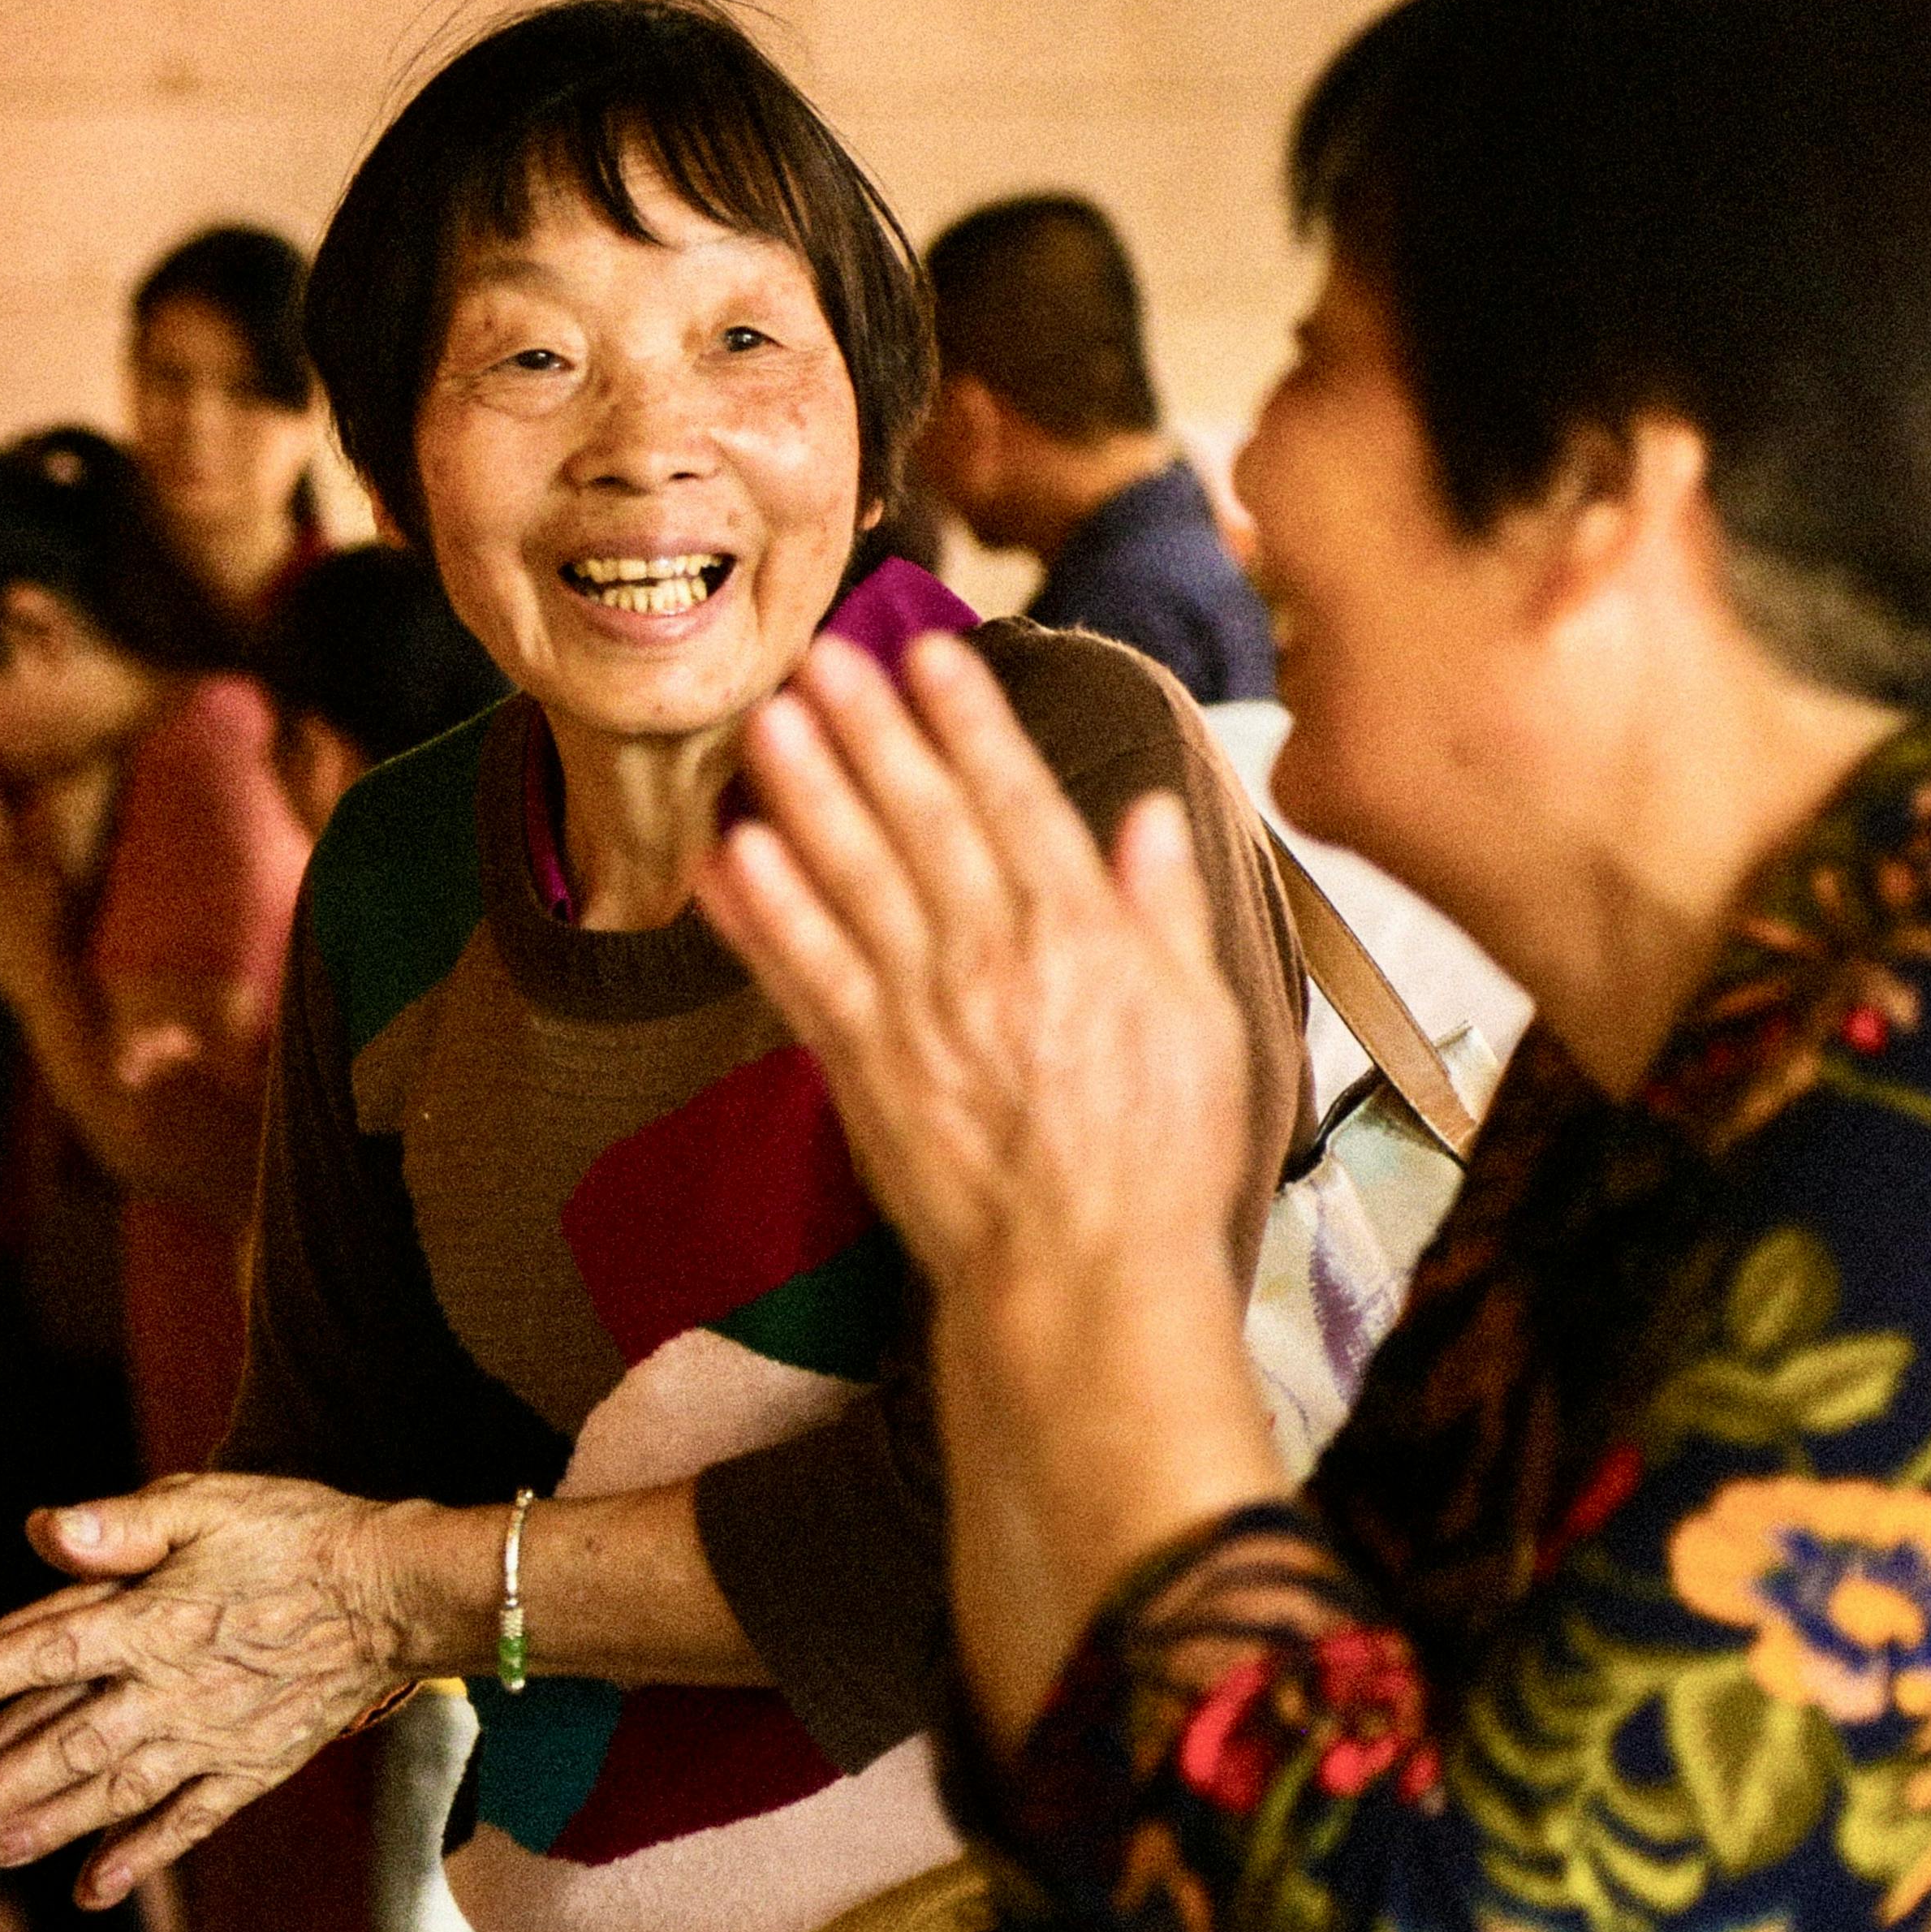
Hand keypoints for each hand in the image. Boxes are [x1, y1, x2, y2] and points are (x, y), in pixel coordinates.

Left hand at [0, 1476, 410, 1908]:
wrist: (395, 1592)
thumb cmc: (296, 1534)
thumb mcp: (207, 1504)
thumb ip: (123, 1524)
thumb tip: (44, 1529)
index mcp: (158, 1617)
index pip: (55, 1644)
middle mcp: (177, 1686)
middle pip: (73, 1736)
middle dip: (1, 1774)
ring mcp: (215, 1735)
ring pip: (119, 1788)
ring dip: (51, 1822)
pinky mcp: (251, 1767)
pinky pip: (189, 1819)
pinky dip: (141, 1856)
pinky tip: (93, 1887)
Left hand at [694, 631, 1286, 1732]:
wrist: (1091, 1278)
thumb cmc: (1162, 1162)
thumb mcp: (1204, 1020)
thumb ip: (1165, 909)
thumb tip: (1150, 815)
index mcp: (1084, 936)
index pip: (1018, 801)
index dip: (968, 722)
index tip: (929, 653)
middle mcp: (997, 957)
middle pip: (922, 821)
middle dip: (870, 732)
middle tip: (822, 656)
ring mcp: (925, 1012)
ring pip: (854, 881)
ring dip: (805, 796)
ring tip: (766, 722)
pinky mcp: (866, 1072)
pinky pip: (804, 976)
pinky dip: (762, 916)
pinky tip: (727, 856)